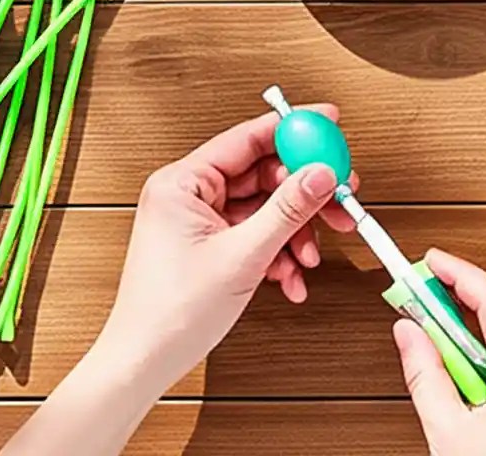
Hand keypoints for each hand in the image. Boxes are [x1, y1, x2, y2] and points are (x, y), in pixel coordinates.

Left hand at [96, 104, 357, 391]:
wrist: (146, 360)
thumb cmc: (168, 312)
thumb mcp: (242, 255)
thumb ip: (287, 210)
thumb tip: (320, 174)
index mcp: (182, 182)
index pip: (247, 138)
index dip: (293, 129)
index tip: (328, 125)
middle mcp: (190, 195)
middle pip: (264, 175)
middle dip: (304, 195)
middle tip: (339, 201)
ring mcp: (202, 221)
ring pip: (266, 209)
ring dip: (295, 232)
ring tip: (309, 256)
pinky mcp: (212, 245)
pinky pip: (257, 234)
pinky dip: (280, 253)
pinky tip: (291, 277)